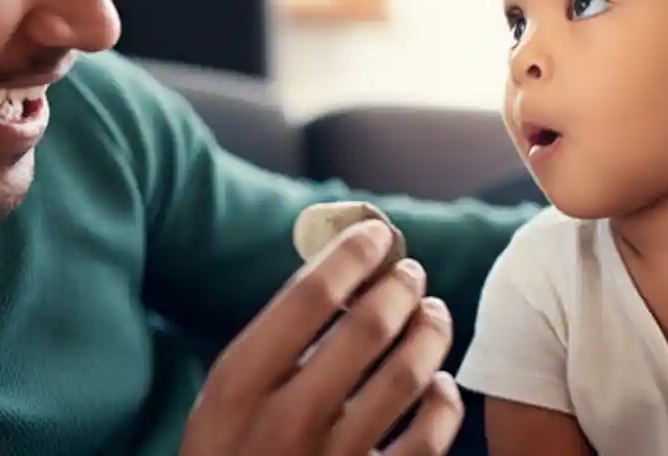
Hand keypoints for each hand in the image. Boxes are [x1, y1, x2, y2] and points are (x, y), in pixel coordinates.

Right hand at [180, 220, 462, 454]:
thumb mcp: (224, 403)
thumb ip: (272, 344)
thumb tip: (337, 269)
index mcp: (237, 386)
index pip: (309, 295)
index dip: (352, 252)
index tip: (375, 233)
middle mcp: (285, 421)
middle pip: (368, 326)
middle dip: (400, 286)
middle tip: (411, 271)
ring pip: (410, 374)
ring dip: (430, 331)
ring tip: (433, 313)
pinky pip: (430, 436)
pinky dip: (443, 401)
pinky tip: (439, 383)